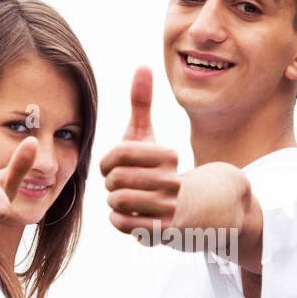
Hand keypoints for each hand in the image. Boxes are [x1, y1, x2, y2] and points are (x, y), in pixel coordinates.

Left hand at [100, 68, 180, 238]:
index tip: (113, 165)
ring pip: (117, 201)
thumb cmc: (158, 167)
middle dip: (111, 182)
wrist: (188, 208)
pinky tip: (129, 214)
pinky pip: (122, 223)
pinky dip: (118, 218)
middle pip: (116, 179)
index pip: (119, 153)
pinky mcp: (161, 232)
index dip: (108, 160)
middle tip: (119, 184)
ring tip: (124, 198)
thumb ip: (141, 103)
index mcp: (169, 155)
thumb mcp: (148, 135)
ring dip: (114, 200)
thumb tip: (143, 65)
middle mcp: (173, 182)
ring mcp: (168, 209)